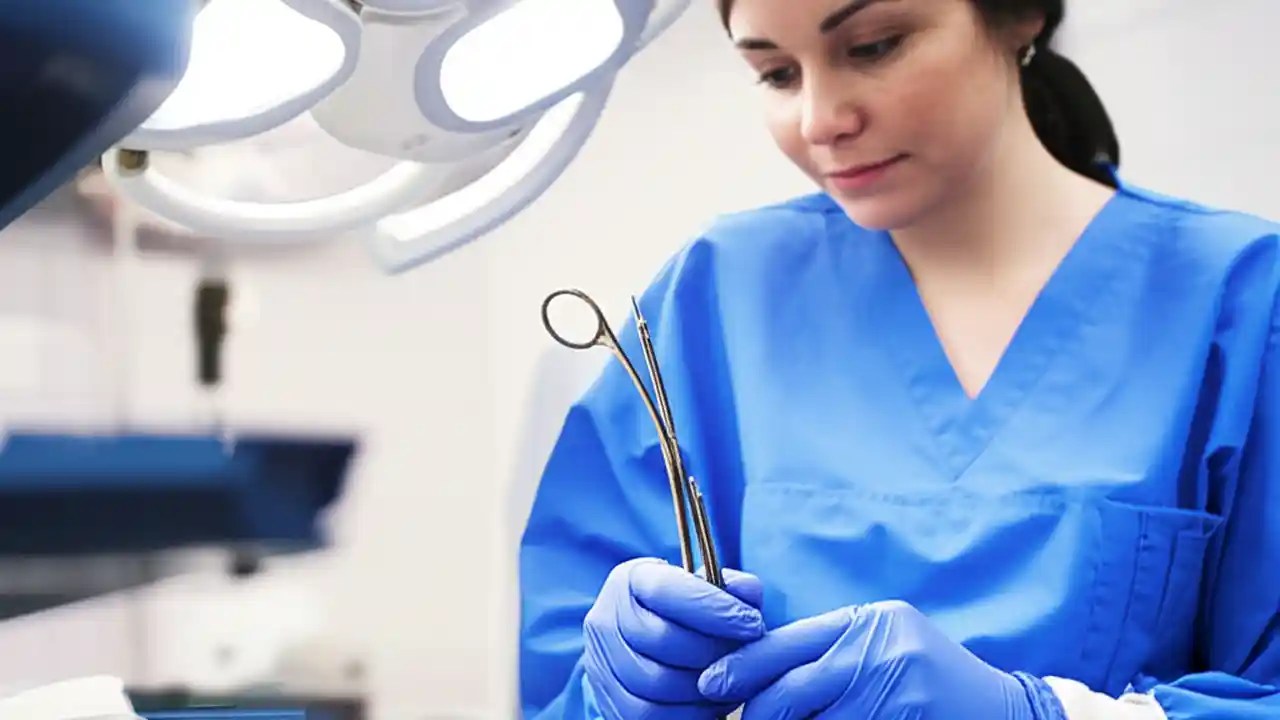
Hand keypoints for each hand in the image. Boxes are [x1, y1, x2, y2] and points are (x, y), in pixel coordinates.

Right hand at [584, 557, 765, 719]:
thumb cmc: (686, 616)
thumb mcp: (706, 592)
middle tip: (744, 658)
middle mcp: (604, 619)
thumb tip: (748, 591)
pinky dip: (688, 713)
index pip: (666, 590)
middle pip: (661, 639)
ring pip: (656, 681)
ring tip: (733, 681)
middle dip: (712, 651)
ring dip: (703, 686)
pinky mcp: (608, 701)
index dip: (713, 608)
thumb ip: (731, 588)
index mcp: (629, 581)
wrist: (647, 649)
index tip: (753, 624)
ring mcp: (600, 663)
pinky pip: (648, 715)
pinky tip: (712, 704)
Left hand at [697, 600, 1066, 719]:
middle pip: (792, 688)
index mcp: (865, 622)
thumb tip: (755, 678)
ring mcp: (897, 685)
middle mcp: (878, 645)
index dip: (742, 667)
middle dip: (758, 715)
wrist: (1007, 711)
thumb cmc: (931, 683)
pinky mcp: (909, 716)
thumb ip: (829, 656)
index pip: (787, 642)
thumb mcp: (882, 650)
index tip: (709, 685)